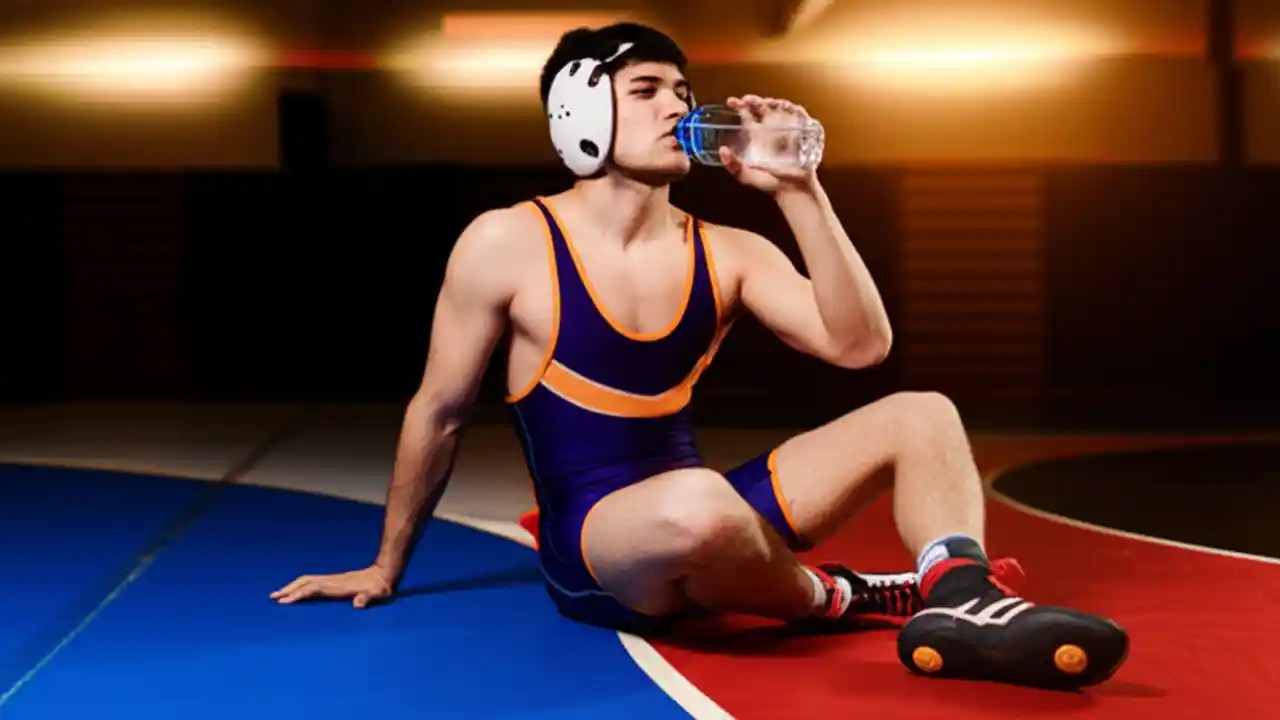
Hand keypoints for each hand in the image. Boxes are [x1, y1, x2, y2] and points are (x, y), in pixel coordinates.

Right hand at [271, 565, 393, 608]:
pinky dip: (301, 586)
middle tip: (273, 597)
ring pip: (308, 580)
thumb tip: (358, 604)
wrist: (385, 573)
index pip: (314, 589)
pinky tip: (297, 592)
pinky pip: (313, 582)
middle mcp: (333, 581)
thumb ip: (369, 598)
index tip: (285, 601)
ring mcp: (334, 580)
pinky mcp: (335, 581)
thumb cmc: (382, 587)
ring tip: (278, 594)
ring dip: (293, 586)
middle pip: (306, 582)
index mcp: (339, 586)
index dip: (300, 594)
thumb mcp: (379, 594)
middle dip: (289, 589)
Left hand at [719, 94, 817, 194]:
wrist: (792, 190)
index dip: (739, 105)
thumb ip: (733, 166)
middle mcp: (770, 129)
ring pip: (781, 108)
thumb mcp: (746, 176)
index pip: (746, 114)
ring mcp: (787, 129)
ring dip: (775, 102)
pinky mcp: (802, 132)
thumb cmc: (769, 183)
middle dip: (756, 101)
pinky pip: (800, 116)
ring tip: (769, 103)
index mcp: (756, 135)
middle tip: (749, 101)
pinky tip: (791, 108)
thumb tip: (722, 151)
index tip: (731, 102)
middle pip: (763, 107)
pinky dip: (796, 110)